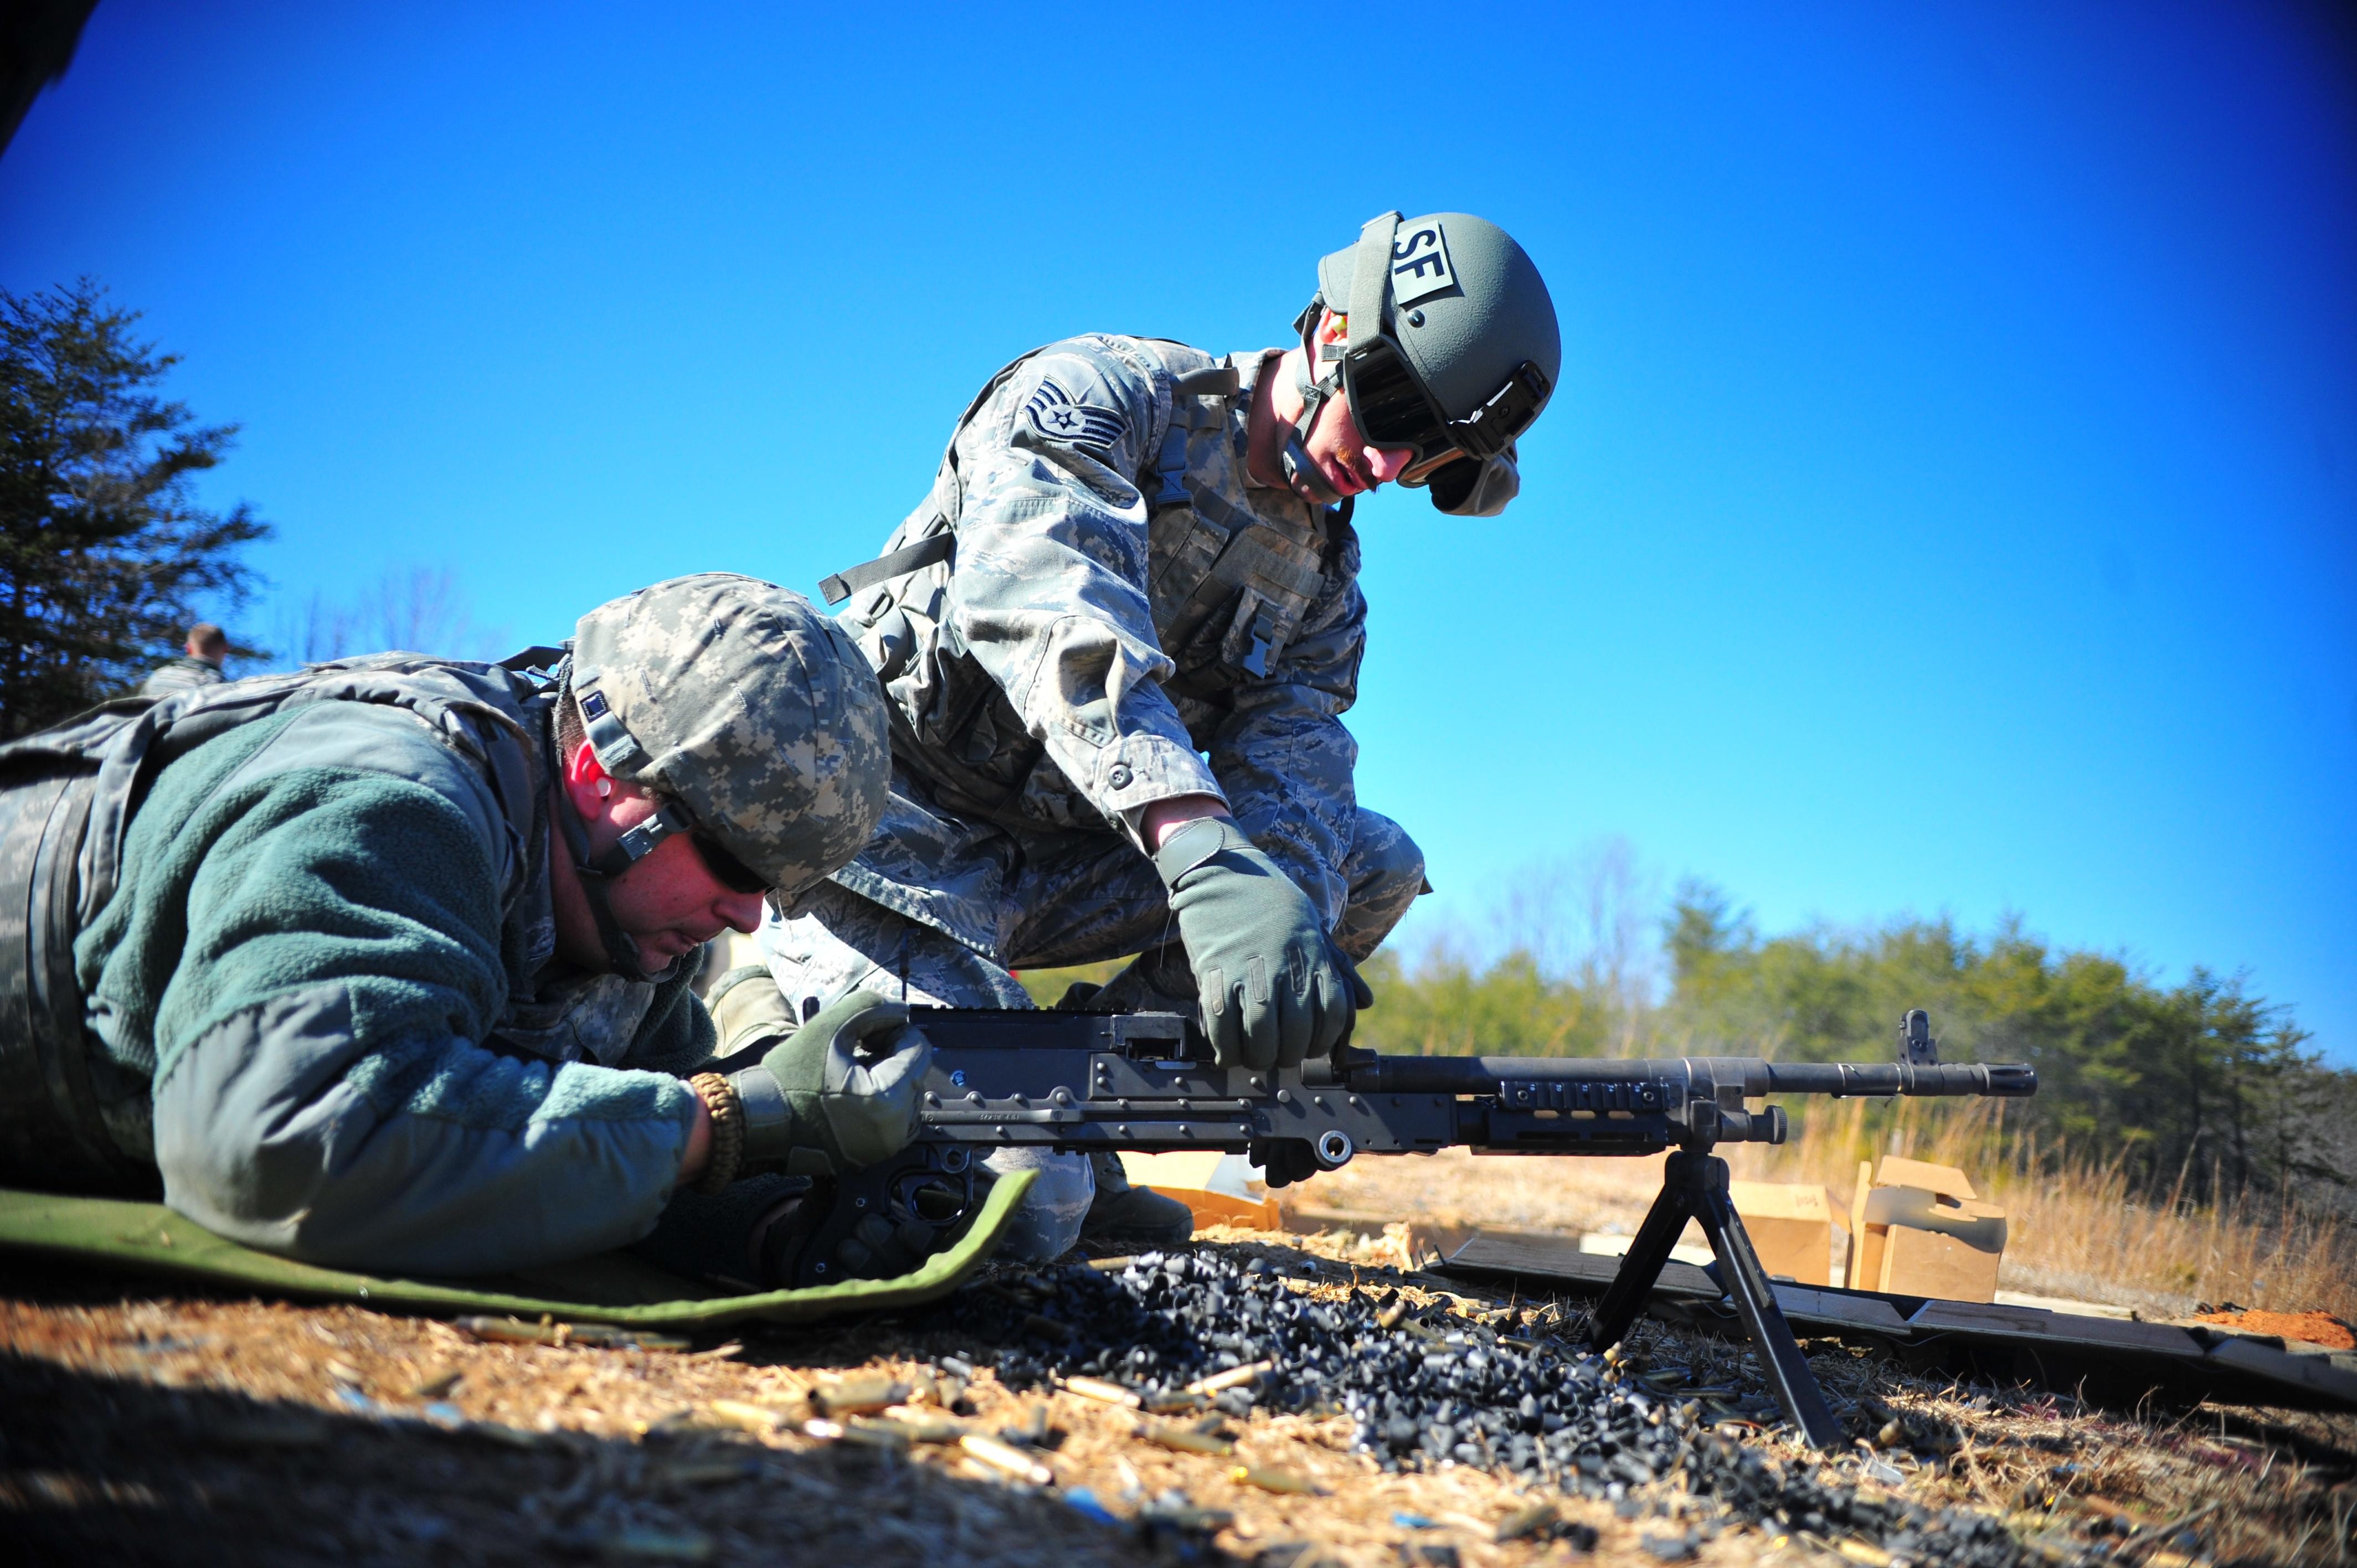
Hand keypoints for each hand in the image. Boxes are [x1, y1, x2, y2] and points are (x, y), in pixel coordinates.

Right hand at [728, 990, 932, 1175]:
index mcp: (886, 1101)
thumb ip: (869, 1007)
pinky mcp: (872, 1155)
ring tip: (849, 1070)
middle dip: (890, 1055)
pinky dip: (879, 1100)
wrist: (759, 1124)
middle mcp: (893, 1131)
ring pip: (906, 1096)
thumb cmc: (788, 1081)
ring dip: (886, 1077)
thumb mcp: (827, 1027)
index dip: (894, 1031)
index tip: (866, 1032)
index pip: (918, 1050)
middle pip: (914, 1074)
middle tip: (854, 1049)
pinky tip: (850, 1091)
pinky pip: (893, 1118)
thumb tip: (900, 1011)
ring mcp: (884, 1147)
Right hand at [1153, 817, 1357, 1068]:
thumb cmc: (1270, 904)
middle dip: (1288, 1055)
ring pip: (1261, 1038)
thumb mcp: (1312, 929)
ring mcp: (1250, 972)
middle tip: (1277, 1055)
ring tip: (1253, 1056)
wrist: (1223, 871)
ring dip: (1258, 1057)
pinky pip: (1223, 1027)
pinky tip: (1227, 1051)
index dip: (1324, 1040)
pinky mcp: (1215, 974)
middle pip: (1298, 1036)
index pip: (1334, 1015)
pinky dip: (1226, 1049)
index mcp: (1314, 956)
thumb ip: (1338, 969)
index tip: (1310, 1045)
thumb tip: (1366, 1002)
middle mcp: (1286, 968)